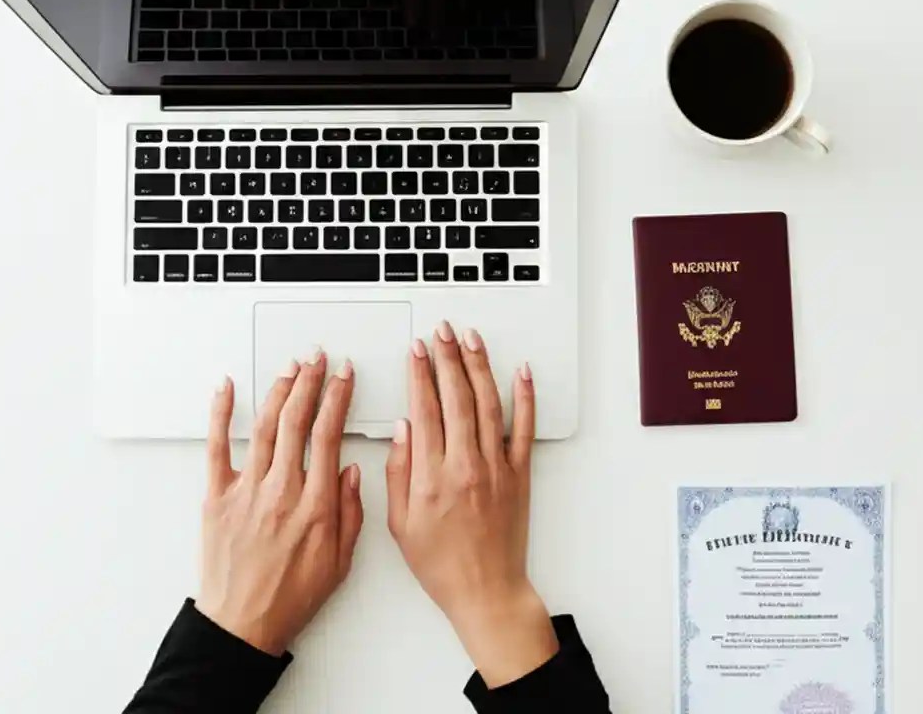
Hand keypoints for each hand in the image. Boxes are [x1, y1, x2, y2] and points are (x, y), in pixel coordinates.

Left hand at [195, 351, 363, 655]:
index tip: (343, 376)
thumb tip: (350, 470)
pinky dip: (221, 414)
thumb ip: (349, 512)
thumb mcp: (340, 561)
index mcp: (315, 506)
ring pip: (265, 427)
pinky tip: (226, 389)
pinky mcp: (217, 498)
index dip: (337, 399)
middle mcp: (281, 492)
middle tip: (318, 359)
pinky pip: (217, 447)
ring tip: (290, 369)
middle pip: (297, 421)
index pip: (329, 436)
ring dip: (279, 391)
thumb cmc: (289, 597)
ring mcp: (246, 491)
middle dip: (310, 382)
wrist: (242, 623)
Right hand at [385, 322, 557, 686]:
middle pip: (455, 396)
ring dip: (478, 365)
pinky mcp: (519, 475)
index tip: (416, 350)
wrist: (485, 590)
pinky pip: (523, 429)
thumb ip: (397, 472)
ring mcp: (495, 468)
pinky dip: (524, 398)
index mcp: (430, 476)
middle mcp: (464, 465)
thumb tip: (401, 429)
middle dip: (447, 356)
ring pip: (487, 403)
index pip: (423, 408)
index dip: (419, 372)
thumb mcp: (399, 523)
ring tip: (471, 338)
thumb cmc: (440, 563)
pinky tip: (521, 373)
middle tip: (441, 331)